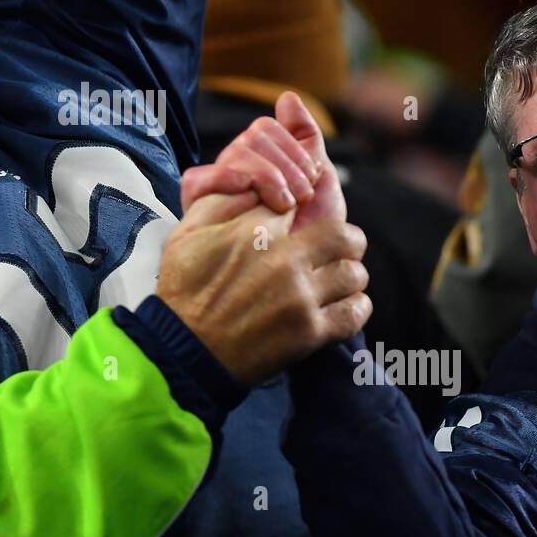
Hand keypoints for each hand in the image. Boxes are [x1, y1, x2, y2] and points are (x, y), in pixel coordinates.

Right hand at [156, 189, 369, 386]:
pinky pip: (355, 312)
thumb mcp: (185, 232)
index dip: (301, 210)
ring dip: (349, 275)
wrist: (183, 351)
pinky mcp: (310, 332)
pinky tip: (341, 306)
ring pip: (354, 273)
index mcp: (254, 231)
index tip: (298, 223)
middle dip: (345, 239)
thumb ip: (219, 199)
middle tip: (337, 249)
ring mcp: (300, 297)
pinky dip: (355, 307)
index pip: (299, 205)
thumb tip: (255, 186)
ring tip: (337, 281)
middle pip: (344, 235)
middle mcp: (283, 260)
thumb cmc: (182, 290)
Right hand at [181, 91, 344, 229]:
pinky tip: (256, 199)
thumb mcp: (318, 185)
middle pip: (250, 138)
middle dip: (285, 164)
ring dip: (267, 175)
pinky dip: (228, 181)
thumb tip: (287, 96)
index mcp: (256, 162)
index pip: (264, 128)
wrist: (293, 285)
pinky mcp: (198, 212)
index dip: (292, 148)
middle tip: (302, 198)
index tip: (311, 178)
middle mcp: (232, 172)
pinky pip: (198, 180)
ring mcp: (214, 192)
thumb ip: (305, 140)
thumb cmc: (310, 238)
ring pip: (232, 155)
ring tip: (287, 211)